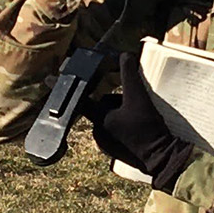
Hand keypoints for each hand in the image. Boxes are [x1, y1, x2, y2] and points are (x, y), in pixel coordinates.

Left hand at [87, 47, 194, 192]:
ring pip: (111, 118)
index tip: (53, 79)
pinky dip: (126, 127)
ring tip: (139, 119)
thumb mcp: (138, 97)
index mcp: (98, 119)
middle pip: (104, 106)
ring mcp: (106, 144)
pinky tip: (139, 129)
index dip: (73, 87)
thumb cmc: (148, 128)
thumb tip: (125, 55)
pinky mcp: (115, 152)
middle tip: (135, 107)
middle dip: (118, 103)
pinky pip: (117, 131)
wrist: (161, 157)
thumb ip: (130, 74)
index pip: (83, 98)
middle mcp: (98, 132)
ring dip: (123, 114)